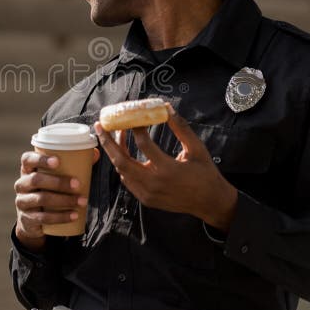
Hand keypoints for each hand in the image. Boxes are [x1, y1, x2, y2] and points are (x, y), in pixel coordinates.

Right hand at [13, 149, 99, 251]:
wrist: (33, 220)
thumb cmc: (48, 190)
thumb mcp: (55, 177)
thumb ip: (74, 164)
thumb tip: (95, 153)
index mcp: (27, 170)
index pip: (27, 159)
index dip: (40, 159)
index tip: (58, 161)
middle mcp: (21, 184)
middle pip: (36, 180)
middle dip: (59, 182)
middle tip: (78, 184)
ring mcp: (22, 202)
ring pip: (41, 199)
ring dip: (64, 200)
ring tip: (82, 201)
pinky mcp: (27, 219)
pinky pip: (43, 218)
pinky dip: (61, 217)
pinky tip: (74, 215)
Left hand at [94, 103, 237, 230]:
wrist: (210, 202)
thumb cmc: (205, 173)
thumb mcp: (196, 148)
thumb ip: (181, 128)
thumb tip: (167, 107)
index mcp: (167, 169)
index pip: (144, 144)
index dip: (136, 127)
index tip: (133, 116)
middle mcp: (154, 183)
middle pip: (121, 160)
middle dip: (108, 141)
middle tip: (100, 125)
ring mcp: (147, 193)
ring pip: (122, 171)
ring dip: (114, 152)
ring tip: (112, 135)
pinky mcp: (146, 200)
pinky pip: (128, 181)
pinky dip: (123, 166)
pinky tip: (124, 153)